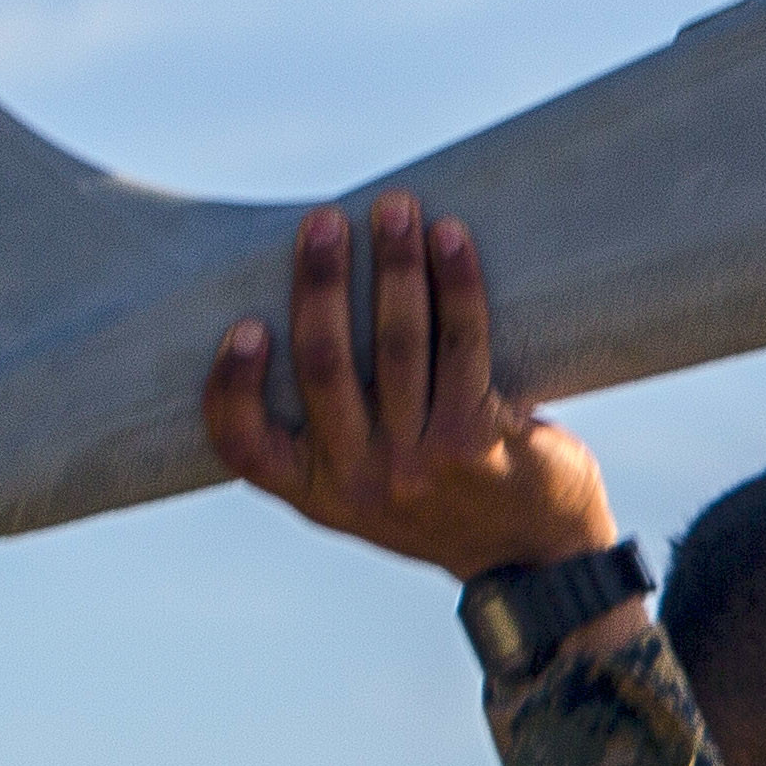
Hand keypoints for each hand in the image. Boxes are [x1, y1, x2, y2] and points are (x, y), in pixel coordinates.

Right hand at [202, 193, 619, 579]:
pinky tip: (451, 239)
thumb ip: (334, 426)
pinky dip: (455, 284)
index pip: (244, 446)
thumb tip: (313, 296)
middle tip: (325, 220)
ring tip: (395, 209)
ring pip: (396, 344)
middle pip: (323, 366)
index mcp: (315, 492)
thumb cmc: (442, 497)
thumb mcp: (368, 487)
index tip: (243, 324)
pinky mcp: (478, 440)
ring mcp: (420, 465)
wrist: (535, 557)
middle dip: (320, 282)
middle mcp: (360, 482)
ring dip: (393, 266)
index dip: (231, 386)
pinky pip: (463, 343)